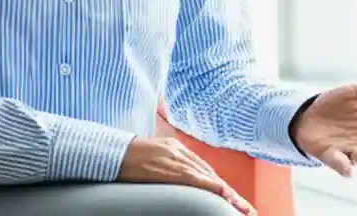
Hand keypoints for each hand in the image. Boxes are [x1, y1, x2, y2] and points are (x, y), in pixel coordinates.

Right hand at [119, 137, 255, 214]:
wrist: (111, 152)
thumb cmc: (128, 157)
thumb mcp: (153, 157)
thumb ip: (168, 164)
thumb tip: (180, 178)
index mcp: (175, 148)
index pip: (203, 169)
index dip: (220, 185)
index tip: (233, 198)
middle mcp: (178, 151)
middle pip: (209, 173)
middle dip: (229, 192)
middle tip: (245, 207)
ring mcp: (174, 157)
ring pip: (206, 176)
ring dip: (225, 193)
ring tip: (240, 206)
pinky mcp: (168, 166)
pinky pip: (193, 177)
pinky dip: (209, 185)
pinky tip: (222, 192)